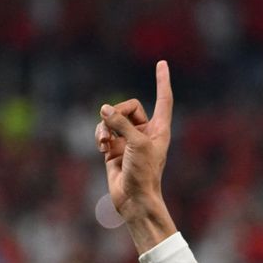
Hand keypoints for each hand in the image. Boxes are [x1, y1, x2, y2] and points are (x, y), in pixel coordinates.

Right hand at [95, 60, 177, 252]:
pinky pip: (103, 131)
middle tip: (113, 128)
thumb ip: (120, 123)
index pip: (163, 99)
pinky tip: (101, 147)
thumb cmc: (144, 173)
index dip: (162, 81)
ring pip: (112, 118)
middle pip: (129, 106)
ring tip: (104, 141)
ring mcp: (129, 139)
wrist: (134, 199)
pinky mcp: (114, 148)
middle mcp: (146, 132)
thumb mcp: (136, 144)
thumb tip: (104, 109)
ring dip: (105, 126)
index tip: (162, 63)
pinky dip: (99, 135)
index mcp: (160, 129)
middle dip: (117, 113)